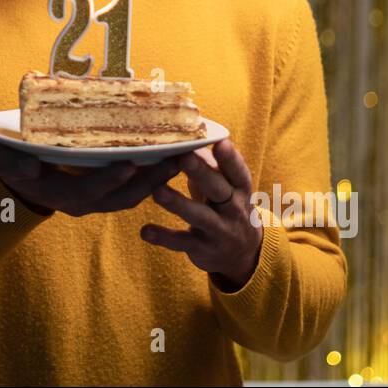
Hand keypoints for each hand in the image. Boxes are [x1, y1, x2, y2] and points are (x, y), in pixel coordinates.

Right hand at [0, 139, 180, 217]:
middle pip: (119, 198)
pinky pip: (131, 191)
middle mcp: (80, 203)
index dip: (108, 180)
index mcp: (57, 193)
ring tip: (180, 161)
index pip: (87, 191)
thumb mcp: (4, 158)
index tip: (129, 164)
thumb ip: (14, 162)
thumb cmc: (10, 159)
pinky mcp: (104, 194)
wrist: (14, 172)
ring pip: (130, 196)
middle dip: (147, 182)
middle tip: (173, 162)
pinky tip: (168, 162)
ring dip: (156, 182)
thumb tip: (30, 165)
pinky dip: (151, 180)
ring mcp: (94, 201)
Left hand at [139, 137, 262, 291]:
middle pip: (218, 190)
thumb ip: (210, 165)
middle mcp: (234, 210)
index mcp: (240, 189)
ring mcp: (220, 231)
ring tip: (157, 192)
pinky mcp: (203, 249)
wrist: (242, 253)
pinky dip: (164, 237)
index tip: (221, 142)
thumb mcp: (226, 186)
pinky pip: (182, 242)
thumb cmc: (225, 206)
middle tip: (183, 157)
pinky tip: (145, 232)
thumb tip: (187, 133)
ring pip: (199, 216)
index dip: (230, 158)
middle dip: (201, 173)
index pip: (238, 172)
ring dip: (178, 203)